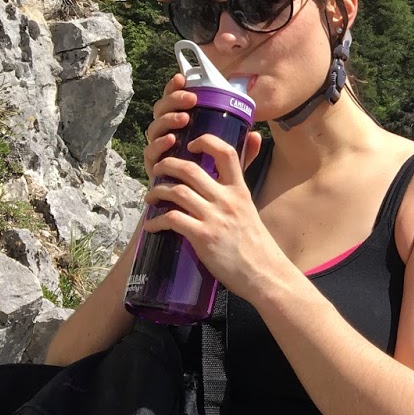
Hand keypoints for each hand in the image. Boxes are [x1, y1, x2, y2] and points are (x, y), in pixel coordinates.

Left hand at [142, 130, 275, 296]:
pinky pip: (172, 220)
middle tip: (157, 170)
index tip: (190, 145)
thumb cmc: (255, 242)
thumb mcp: (250, 208)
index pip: (225, 152)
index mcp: (240, 190)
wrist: (263, 273)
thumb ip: (239, 186)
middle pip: (190, 169)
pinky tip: (152, 226)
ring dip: (157, 191)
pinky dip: (156, 221)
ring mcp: (214, 218)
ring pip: (177, 191)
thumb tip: (242, 166)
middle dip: (167, 165)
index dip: (205, 141)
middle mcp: (227, 200)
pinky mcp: (203, 237)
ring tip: (150, 197)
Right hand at [143, 73, 261, 181]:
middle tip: (191, 99)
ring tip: (184, 118)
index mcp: (182, 128)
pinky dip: (158, 145)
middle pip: (162, 110)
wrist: (193, 211)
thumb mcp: (228, 164)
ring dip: (168, 120)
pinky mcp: (152, 167)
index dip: (175, 88)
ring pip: (154, 128)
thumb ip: (242, 151)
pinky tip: (170, 141)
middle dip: (174, 100)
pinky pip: (150, 153)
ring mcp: (158, 150)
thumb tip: (257, 135)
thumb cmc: (210, 181)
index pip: (175, 103)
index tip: (183, 78)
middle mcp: (167, 135)